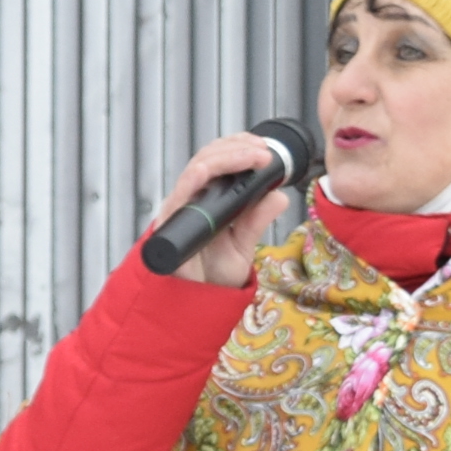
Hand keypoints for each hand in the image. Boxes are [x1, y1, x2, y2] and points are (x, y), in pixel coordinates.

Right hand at [150, 135, 301, 288]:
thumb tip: (280, 195)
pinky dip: (196, 177)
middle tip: (263, 152)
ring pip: (196, 167)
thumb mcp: (244, 244)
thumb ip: (258, 220)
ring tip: (253, 156)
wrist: (194, 302)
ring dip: (225, 156)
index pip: (219, 161)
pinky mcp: (170, 223)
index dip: (239, 147)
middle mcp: (192, 200)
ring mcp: (180, 209)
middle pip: (208, 157)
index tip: (264, 149)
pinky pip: (180, 193)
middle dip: (236, 147)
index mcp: (209, 201)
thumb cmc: (211, 275)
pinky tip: (211, 171)